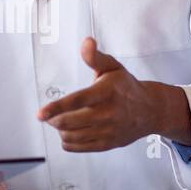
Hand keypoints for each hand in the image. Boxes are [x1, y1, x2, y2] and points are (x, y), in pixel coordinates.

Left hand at [37, 37, 189, 151]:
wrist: (150, 111)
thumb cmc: (126, 87)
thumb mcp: (113, 67)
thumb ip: (95, 57)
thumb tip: (86, 42)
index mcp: (107, 92)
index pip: (78, 101)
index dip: (56, 108)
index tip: (40, 113)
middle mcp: (108, 113)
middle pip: (70, 123)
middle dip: (53, 119)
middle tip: (49, 114)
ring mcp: (108, 131)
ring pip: (71, 136)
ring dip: (60, 130)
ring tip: (61, 121)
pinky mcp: (107, 144)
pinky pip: (78, 147)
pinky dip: (67, 142)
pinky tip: (69, 132)